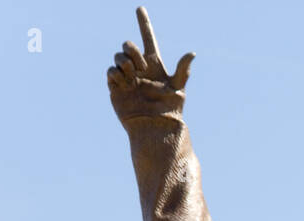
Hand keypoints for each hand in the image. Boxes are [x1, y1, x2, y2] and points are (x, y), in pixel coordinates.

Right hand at [106, 7, 194, 127]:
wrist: (154, 126)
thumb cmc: (169, 110)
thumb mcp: (178, 89)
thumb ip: (183, 70)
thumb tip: (192, 53)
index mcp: (154, 64)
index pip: (148, 38)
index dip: (144, 23)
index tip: (140, 8)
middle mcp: (139, 67)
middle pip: (128, 45)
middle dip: (132, 52)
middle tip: (141, 69)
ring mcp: (126, 76)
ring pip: (117, 57)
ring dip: (124, 63)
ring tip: (132, 78)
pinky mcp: (116, 86)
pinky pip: (111, 71)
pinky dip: (116, 75)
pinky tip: (125, 85)